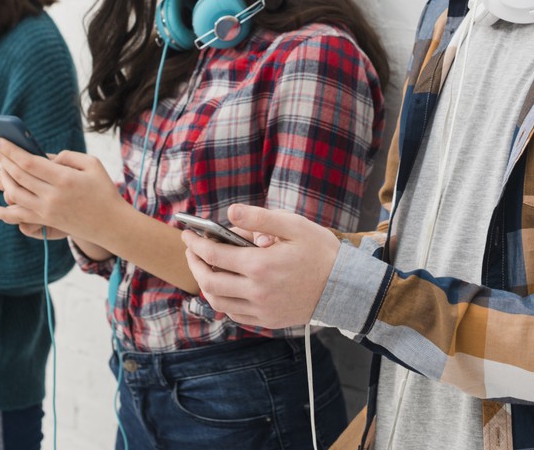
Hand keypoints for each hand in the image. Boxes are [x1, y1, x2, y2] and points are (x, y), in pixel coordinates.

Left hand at [0, 143, 124, 245]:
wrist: (111, 224)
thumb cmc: (103, 190)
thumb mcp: (92, 164)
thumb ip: (67, 156)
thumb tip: (44, 158)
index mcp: (64, 179)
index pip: (29, 162)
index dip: (11, 151)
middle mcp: (52, 196)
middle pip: (18, 176)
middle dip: (2, 159)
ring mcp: (46, 211)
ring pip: (14, 194)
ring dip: (4, 178)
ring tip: (1, 166)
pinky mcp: (45, 222)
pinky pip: (18, 217)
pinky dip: (3, 213)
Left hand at [181, 204, 338, 328]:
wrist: (345, 287)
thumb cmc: (320, 251)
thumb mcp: (293, 225)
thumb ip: (259, 217)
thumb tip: (229, 213)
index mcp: (260, 265)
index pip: (214, 255)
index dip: (195, 244)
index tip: (187, 235)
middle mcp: (257, 291)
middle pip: (209, 281)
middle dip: (194, 264)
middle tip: (191, 251)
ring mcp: (262, 310)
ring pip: (218, 302)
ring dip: (205, 284)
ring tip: (205, 268)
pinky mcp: (268, 321)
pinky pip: (235, 314)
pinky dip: (223, 301)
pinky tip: (225, 288)